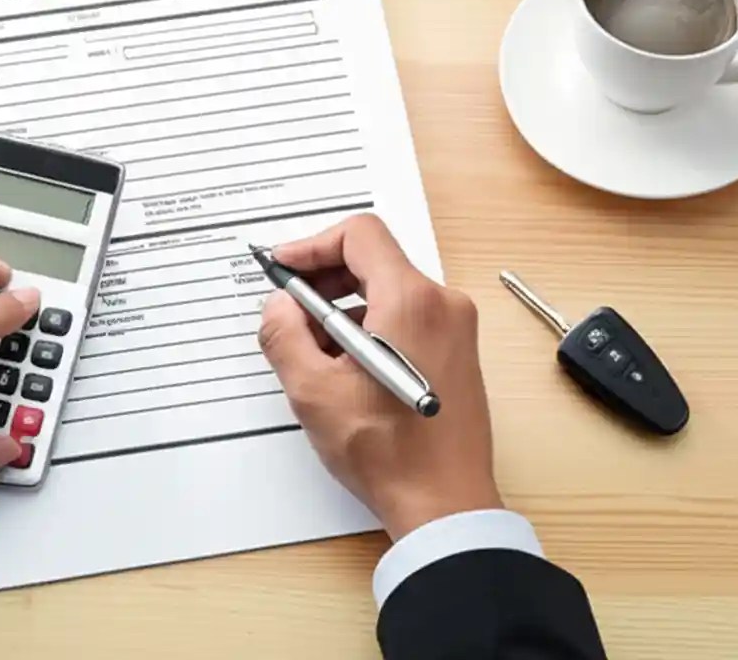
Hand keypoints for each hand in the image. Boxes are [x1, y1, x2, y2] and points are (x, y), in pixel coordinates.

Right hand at [258, 215, 501, 539]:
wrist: (443, 502)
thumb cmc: (389, 453)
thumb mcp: (312, 390)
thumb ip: (284, 333)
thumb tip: (280, 306)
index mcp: (411, 302)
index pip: (359, 236)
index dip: (313, 246)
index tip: (285, 268)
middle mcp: (442, 305)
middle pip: (374, 262)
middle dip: (324, 282)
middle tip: (291, 311)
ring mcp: (456, 329)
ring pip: (388, 293)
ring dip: (344, 311)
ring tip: (315, 355)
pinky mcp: (457, 352)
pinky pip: (407, 319)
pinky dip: (370, 329)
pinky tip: (346, 371)